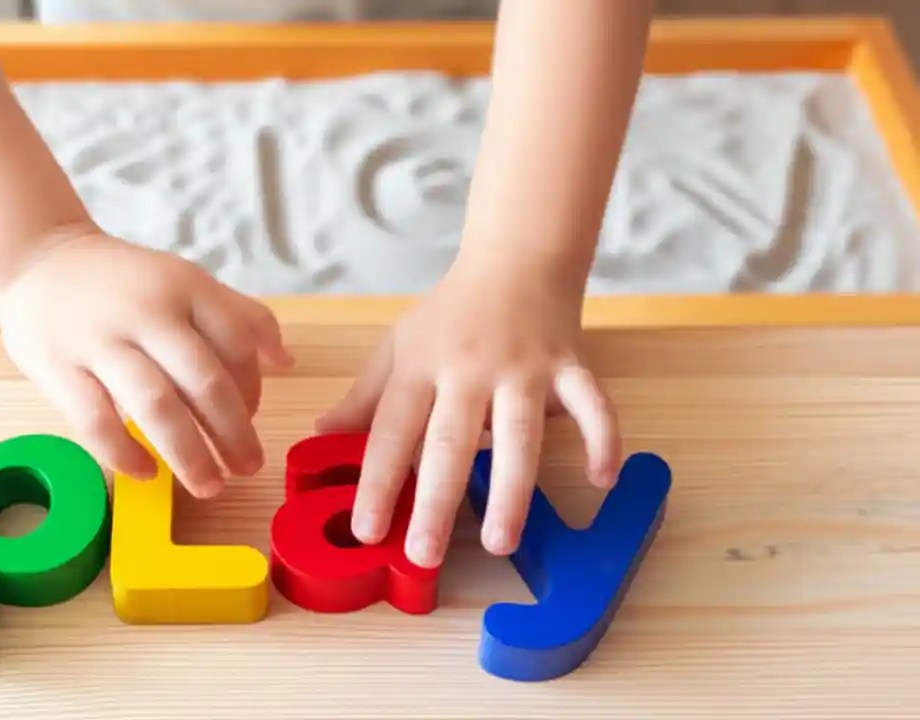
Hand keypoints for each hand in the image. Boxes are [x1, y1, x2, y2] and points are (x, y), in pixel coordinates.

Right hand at [0, 225, 292, 496]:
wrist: (37, 259)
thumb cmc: (123, 282)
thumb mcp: (183, 281)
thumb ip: (237, 315)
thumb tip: (286, 362)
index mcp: (185, 286)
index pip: (238, 343)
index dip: (254, 388)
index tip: (252, 420)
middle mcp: (148, 310)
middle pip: (205, 381)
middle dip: (234, 434)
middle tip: (248, 468)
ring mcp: (101, 339)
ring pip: (156, 405)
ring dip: (190, 453)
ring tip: (210, 485)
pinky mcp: (59, 367)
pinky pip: (96, 421)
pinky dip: (124, 454)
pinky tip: (147, 474)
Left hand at [315, 260, 619, 567]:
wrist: (517, 258)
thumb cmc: (451, 313)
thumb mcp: (399, 346)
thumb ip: (365, 397)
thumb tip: (321, 435)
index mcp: (421, 365)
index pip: (393, 429)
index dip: (378, 480)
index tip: (367, 528)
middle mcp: (469, 368)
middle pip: (450, 441)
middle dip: (437, 501)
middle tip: (425, 554)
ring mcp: (524, 367)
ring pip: (519, 434)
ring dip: (511, 491)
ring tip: (501, 543)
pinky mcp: (570, 365)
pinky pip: (592, 405)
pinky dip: (602, 439)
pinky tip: (601, 480)